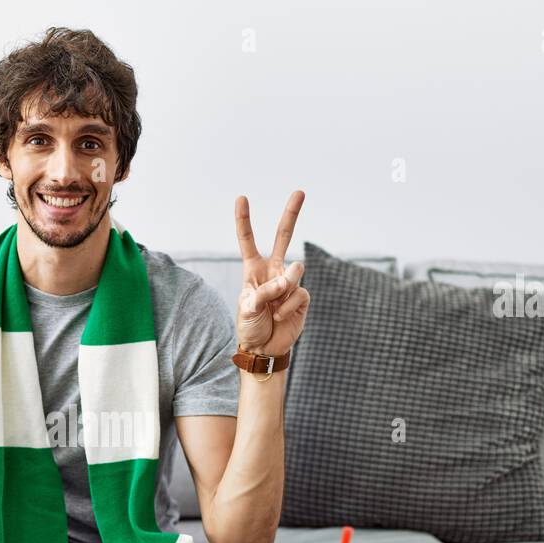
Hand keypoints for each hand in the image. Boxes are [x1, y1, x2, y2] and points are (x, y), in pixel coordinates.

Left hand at [234, 190, 310, 355]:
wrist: (264, 349)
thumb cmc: (250, 327)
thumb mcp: (248, 308)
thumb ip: (266, 291)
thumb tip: (289, 278)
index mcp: (253, 270)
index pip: (248, 241)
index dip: (244, 220)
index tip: (241, 198)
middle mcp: (273, 271)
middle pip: (284, 237)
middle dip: (291, 214)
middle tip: (300, 191)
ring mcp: (289, 283)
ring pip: (294, 271)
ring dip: (283, 289)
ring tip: (274, 308)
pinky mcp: (301, 296)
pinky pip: (299, 293)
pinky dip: (288, 307)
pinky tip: (281, 317)